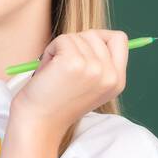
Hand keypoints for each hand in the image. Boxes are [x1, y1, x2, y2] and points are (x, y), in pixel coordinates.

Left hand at [10, 30, 129, 139]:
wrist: (38, 122)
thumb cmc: (56, 100)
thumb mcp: (88, 83)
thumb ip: (98, 62)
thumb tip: (93, 35)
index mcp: (117, 81)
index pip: (119, 39)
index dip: (99, 38)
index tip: (82, 51)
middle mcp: (110, 75)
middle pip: (95, 35)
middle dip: (75, 45)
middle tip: (63, 69)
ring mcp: (95, 69)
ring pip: (78, 36)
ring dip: (61, 49)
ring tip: (55, 72)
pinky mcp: (75, 63)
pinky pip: (63, 39)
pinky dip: (51, 50)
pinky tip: (48, 70)